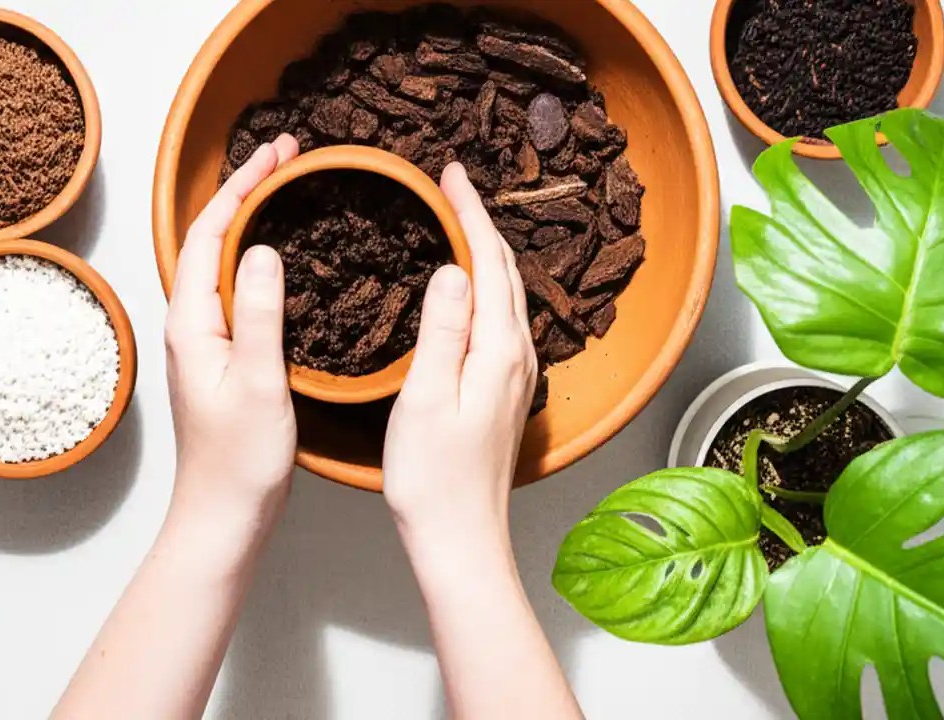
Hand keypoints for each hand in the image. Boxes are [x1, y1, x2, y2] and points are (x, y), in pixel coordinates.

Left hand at [164, 134, 300, 540]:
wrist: (222, 517)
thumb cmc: (239, 462)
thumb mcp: (258, 381)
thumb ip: (258, 312)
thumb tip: (259, 248)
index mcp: (193, 324)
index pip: (210, 234)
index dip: (242, 187)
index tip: (277, 155)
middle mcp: (191, 327)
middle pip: (212, 240)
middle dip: (247, 193)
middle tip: (288, 159)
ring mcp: (205, 344)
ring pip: (224, 264)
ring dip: (252, 222)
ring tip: (286, 191)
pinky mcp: (222, 361)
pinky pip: (236, 292)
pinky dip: (258, 261)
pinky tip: (283, 261)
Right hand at [383, 163, 537, 548]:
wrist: (460, 538)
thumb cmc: (433, 479)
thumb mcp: (425, 399)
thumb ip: (443, 330)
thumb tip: (455, 269)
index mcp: (498, 351)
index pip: (489, 263)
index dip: (469, 214)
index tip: (449, 175)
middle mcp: (518, 357)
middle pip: (506, 272)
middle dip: (480, 222)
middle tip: (451, 185)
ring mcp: (517, 375)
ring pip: (507, 294)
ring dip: (486, 252)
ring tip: (458, 221)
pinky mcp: (507, 392)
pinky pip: (502, 319)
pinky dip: (487, 286)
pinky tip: (469, 288)